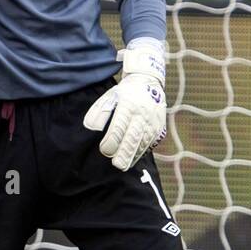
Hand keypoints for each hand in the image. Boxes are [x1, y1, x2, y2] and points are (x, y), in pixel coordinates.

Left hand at [83, 41, 167, 170]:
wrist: (149, 83)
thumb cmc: (124, 93)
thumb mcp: (109, 96)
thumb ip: (99, 112)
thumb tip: (90, 127)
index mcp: (129, 105)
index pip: (120, 126)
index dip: (112, 140)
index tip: (104, 149)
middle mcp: (143, 114)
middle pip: (133, 137)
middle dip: (125, 153)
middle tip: (116, 165)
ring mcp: (154, 122)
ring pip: (143, 143)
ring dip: (133, 155)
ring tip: (122, 165)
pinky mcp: (160, 129)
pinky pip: (150, 143)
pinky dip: (140, 152)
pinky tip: (131, 159)